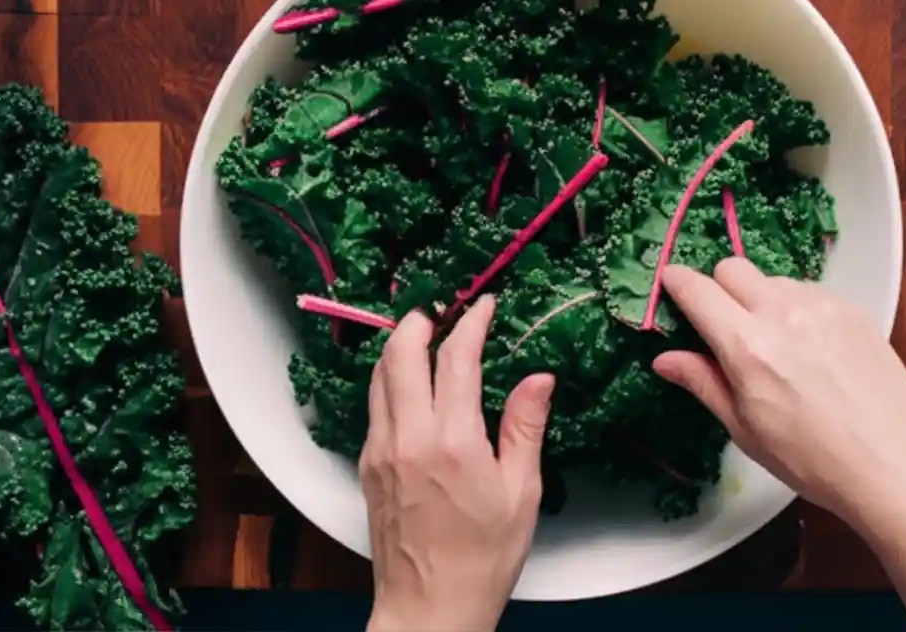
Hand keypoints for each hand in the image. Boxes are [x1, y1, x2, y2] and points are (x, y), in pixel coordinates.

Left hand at [361, 295, 554, 631]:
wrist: (429, 608)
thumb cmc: (484, 558)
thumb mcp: (521, 493)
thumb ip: (525, 427)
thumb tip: (538, 378)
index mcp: (452, 441)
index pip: (456, 357)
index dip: (472, 321)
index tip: (487, 304)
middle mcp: (408, 437)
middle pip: (401, 352)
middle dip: (423, 320)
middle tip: (447, 308)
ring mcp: (380, 449)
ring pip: (379, 374)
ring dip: (401, 345)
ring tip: (427, 335)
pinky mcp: (367, 465)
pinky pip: (375, 404)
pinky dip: (391, 379)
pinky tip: (413, 383)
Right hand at [652, 259, 905, 528]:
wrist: (892, 466)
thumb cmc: (813, 461)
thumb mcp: (746, 430)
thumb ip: (704, 383)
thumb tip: (666, 359)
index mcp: (748, 347)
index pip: (698, 291)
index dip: (677, 283)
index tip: (670, 285)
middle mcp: (783, 314)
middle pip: (733, 268)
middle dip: (718, 287)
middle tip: (722, 324)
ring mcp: (823, 307)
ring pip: (773, 279)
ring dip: (760, 299)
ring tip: (774, 343)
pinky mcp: (853, 309)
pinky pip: (809, 291)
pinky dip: (796, 308)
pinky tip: (809, 347)